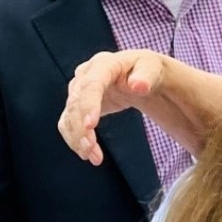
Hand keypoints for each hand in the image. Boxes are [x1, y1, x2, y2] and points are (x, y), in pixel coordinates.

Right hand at [60, 50, 170, 164]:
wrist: (139, 75)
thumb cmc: (147, 70)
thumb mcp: (152, 68)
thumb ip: (146, 76)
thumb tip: (139, 86)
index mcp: (104, 64)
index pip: (92, 84)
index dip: (89, 104)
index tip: (91, 125)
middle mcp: (85, 75)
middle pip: (76, 102)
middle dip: (81, 127)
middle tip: (91, 150)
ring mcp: (78, 90)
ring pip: (69, 115)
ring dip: (77, 138)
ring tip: (92, 157)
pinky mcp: (77, 104)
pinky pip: (68, 123)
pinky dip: (74, 139)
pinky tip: (86, 154)